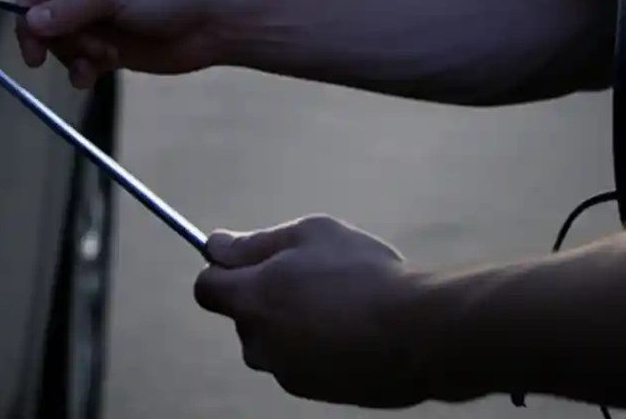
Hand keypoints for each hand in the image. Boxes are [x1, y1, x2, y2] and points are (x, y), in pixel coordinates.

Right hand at [17, 0, 223, 87]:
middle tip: (77, 52)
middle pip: (43, 17)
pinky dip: (81, 71)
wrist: (214, 23)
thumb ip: (69, 9)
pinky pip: (77, 62)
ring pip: (59, 43)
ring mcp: (96, 18)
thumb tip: (30, 21)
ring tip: (105, 57)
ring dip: (73, 55)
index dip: (28, 11)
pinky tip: (94, 75)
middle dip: (57, 38)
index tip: (32, 41)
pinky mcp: (107, 47)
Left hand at [193, 215, 435, 407]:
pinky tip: (351, 327)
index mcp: (252, 300)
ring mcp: (286, 372)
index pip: (206, 287)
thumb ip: (255, 242)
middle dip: (263, 293)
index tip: (244, 256)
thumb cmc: (365, 274)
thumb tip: (215, 245)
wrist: (419, 334)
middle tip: (309, 273)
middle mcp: (259, 343)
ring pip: (273, 338)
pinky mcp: (313, 391)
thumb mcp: (310, 234)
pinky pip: (300, 359)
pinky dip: (315, 343)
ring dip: (291, 320)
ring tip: (339, 301)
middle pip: (243, 314)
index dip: (221, 268)